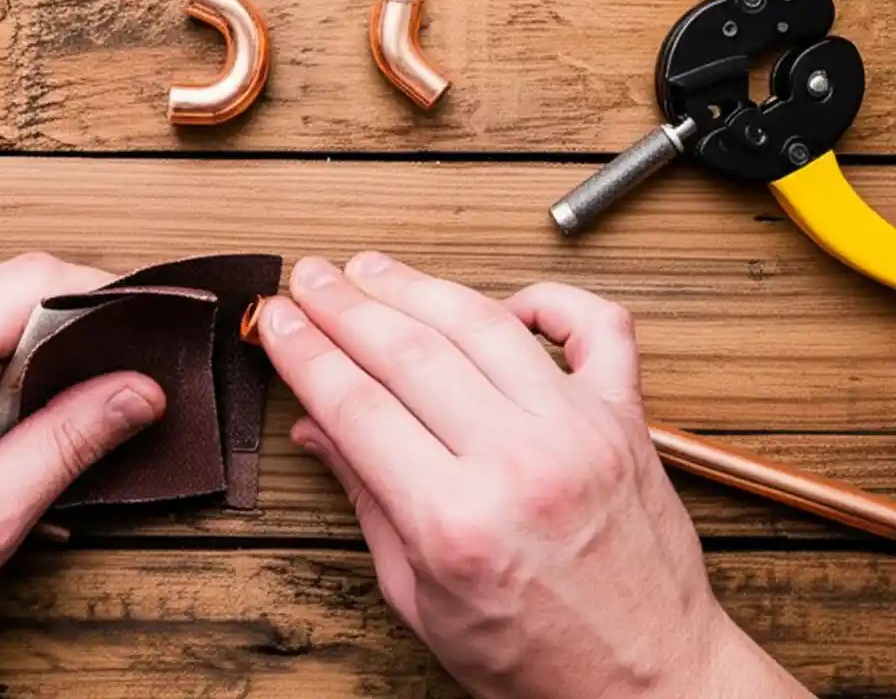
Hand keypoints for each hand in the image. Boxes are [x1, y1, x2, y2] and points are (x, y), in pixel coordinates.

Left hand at [0, 254, 164, 697]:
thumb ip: (69, 442)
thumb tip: (138, 392)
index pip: (27, 283)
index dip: (101, 292)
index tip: (150, 320)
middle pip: (3, 282)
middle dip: (74, 314)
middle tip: (122, 366)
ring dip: (31, 337)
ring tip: (66, 400)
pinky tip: (10, 408)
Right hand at [258, 253, 810, 698]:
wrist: (649, 681)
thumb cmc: (536, 658)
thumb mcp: (419, 597)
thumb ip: (366, 500)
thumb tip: (316, 429)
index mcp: (454, 520)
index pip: (355, 404)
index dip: (304, 352)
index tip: (276, 319)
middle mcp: (517, 463)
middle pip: (408, 351)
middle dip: (344, 305)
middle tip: (310, 277)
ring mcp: (577, 432)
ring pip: (483, 325)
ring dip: (417, 286)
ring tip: (372, 269)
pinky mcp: (625, 421)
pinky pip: (596, 327)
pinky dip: (551, 298)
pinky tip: (503, 300)